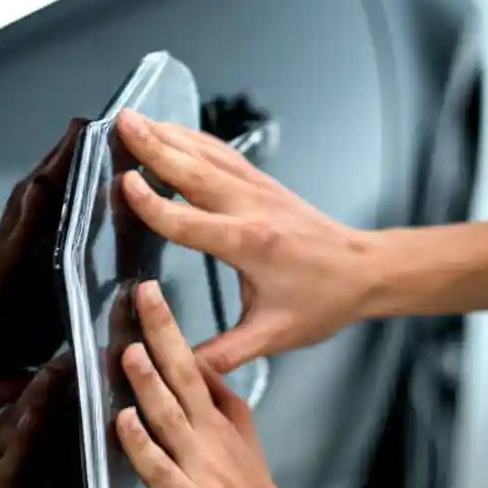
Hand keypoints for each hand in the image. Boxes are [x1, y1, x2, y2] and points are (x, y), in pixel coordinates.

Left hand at [0, 119, 84, 419]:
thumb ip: (9, 390)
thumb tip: (54, 376)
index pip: (8, 252)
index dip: (26, 221)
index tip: (42, 184)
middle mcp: (1, 264)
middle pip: (25, 207)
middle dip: (52, 167)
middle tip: (84, 128)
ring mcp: (12, 257)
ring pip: (34, 202)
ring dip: (58, 164)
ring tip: (91, 131)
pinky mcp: (24, 260)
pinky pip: (45, 216)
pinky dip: (65, 186)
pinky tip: (93, 168)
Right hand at [0, 364, 67, 487]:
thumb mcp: (3, 471)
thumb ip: (24, 439)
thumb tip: (55, 404)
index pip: (21, 414)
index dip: (45, 387)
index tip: (70, 357)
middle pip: (8, 432)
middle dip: (32, 402)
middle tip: (52, 372)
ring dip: (15, 445)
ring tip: (33, 420)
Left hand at [115, 281, 324, 487]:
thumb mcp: (244, 444)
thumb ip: (224, 407)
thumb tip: (205, 368)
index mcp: (221, 422)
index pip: (194, 365)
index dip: (171, 329)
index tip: (151, 291)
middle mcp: (209, 438)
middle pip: (184, 376)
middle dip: (162, 333)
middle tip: (144, 294)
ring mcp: (199, 468)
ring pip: (170, 416)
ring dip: (149, 381)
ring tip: (131, 349)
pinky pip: (160, 469)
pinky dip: (141, 445)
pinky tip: (124, 422)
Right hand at [116, 110, 377, 369]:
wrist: (365, 270)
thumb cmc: (322, 302)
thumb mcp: (273, 335)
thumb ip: (225, 353)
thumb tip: (182, 369)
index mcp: (249, 244)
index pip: (190, 222)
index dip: (154, 205)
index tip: (125, 184)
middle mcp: (250, 208)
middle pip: (193, 171)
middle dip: (154, 146)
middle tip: (122, 123)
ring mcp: (257, 189)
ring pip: (206, 154)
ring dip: (169, 134)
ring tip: (135, 118)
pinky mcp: (261, 183)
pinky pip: (221, 153)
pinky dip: (193, 137)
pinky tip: (172, 130)